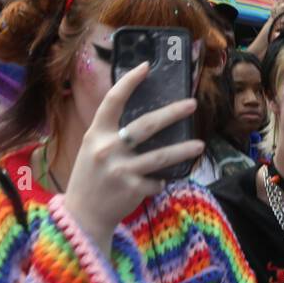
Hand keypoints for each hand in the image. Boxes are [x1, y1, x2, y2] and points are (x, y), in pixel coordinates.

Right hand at [63, 63, 203, 244]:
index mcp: (96, 134)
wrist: (83, 215)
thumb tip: (145, 117)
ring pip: (161, 156)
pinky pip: (157, 180)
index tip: (146, 66)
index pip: (112, 101)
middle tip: (193, 104)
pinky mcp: (133, 188)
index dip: (130, 82)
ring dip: (183, 149)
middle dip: (173, 113)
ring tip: (200, 145)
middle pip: (146, 125)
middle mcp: (108, 149)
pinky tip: (160, 181)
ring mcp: (121, 170)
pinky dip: (160, 181)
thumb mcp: (93, 149)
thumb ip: (112, 133)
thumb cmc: (91, 178)